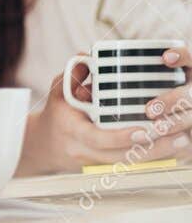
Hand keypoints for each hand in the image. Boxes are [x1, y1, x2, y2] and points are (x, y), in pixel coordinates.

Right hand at [17, 55, 190, 175]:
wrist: (44, 145)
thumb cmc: (56, 113)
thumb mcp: (58, 90)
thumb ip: (73, 73)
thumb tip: (88, 56)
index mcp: (72, 131)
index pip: (97, 138)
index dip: (121, 137)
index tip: (143, 130)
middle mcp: (84, 151)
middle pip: (122, 156)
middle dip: (152, 148)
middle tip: (178, 133)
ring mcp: (95, 162)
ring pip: (131, 163)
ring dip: (159, 154)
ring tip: (183, 140)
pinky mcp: (107, 167)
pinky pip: (133, 165)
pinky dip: (155, 158)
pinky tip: (175, 149)